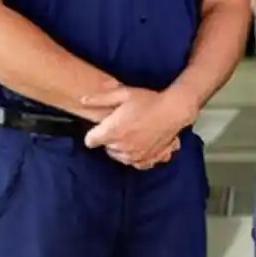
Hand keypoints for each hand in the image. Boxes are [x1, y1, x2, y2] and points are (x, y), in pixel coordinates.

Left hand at [80, 86, 196, 169]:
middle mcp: (122, 147)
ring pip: (118, 156)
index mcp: (113, 131)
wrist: (173, 110)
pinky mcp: (146, 159)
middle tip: (121, 124)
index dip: (94, 133)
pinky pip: (133, 163)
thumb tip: (83, 100)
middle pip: (105, 148)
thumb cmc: (148, 100)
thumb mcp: (123, 94)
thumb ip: (100, 99)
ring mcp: (135, 155)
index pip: (90, 141)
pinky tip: (139, 144)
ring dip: (121, 147)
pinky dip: (134, 155)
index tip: (102, 126)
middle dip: (109, 138)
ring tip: (132, 132)